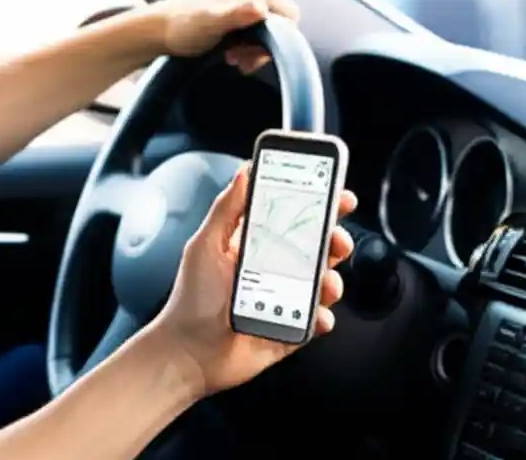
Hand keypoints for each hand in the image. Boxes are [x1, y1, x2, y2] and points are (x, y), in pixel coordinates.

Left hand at [147, 0, 298, 72]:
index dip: (277, 40)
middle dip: (263, 46)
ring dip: (254, 48)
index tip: (249, 55)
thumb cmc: (182, 27)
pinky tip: (230, 54)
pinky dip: (247, 44)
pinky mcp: (237, 6)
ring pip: (268, 28)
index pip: (289, 15)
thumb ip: (235, 14)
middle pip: (280, 22)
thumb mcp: (210, 23)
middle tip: (238, 60)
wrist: (158, 30)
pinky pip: (256, 28)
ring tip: (232, 59)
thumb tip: (260, 8)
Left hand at [148, 164, 355, 397]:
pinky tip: (314, 315)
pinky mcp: (291, 328)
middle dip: (336, 239)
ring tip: (324, 283)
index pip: (294, 218)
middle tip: (337, 239)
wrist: (187, 353)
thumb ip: (226, 209)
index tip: (338, 193)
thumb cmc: (190, 299)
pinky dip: (323, 317)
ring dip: (333, 280)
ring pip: (326, 283)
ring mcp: (286, 299)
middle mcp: (275, 269)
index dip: (319, 204)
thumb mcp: (205, 245)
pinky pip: (319, 320)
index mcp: (256, 244)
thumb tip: (244, 172)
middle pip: (319, 248)